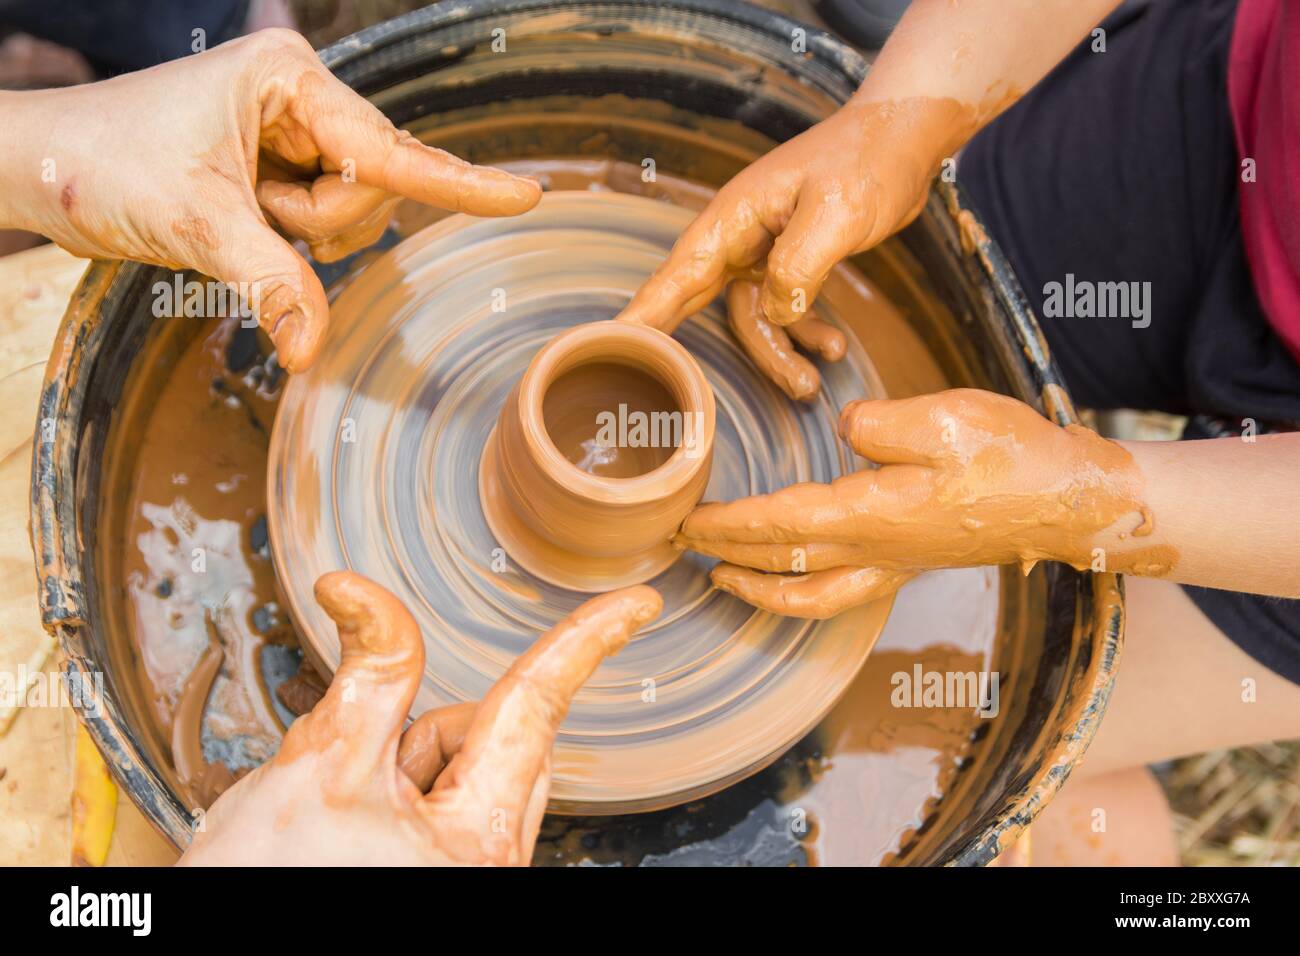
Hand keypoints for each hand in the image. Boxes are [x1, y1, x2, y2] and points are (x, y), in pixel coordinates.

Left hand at [6, 29, 539, 371]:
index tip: (528, 196)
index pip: (391, 151)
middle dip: (314, 224)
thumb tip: (314, 349)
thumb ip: (270, 283)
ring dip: (298, 237)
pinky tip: (242, 220)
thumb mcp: (195, 226)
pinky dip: (290, 242)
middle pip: (371, 191)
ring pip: (352, 216)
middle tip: (244, 212)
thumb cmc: (103, 163)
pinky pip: (324, 225)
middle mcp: (303, 99)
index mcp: (290, 80)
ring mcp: (295, 134)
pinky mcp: (282, 168)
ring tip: (233, 212)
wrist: (41, 166)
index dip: (460, 184)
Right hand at [179, 572, 660, 865]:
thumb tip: (361, 593)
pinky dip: (395, 790)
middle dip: (431, 726)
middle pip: (492, 741)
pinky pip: (437, 804)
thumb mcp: (317, 767)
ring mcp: (463, 871)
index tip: (633, 606)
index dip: (585, 641)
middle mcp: (486, 862)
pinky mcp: (437, 872)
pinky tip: (345, 825)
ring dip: (403, 762)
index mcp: (477, 839)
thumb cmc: (271, 891)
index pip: (538, 706)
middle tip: (368, 759)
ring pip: (459, 771)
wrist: (212, 953)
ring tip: (339, 811)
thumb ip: (365, 675)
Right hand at [617, 99, 954, 399]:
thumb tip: (773, 311)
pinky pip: (786, 309)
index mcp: (734, 217)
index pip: (677, 273)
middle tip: (680, 395)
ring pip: (753, 317)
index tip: (613, 343)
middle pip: (701, 302)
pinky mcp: (793, 260)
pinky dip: (806, 333)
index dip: (645, 312)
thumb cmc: (867, 159)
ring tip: (808, 385)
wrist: (907, 137)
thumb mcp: (835, 212)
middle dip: (700, 350)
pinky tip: (833, 349)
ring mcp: (765, 249)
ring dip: (779, 352)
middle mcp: (741, 235)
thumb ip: (798, 266)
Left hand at [675, 389, 1151, 617]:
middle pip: (782, 564)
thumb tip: (844, 429)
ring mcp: (895, 564)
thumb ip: (879, 424)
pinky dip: (806, 596)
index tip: (687, 521)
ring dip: (760, 590)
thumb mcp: (944, 419)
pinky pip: (845, 594)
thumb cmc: (1012, 456)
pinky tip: (796, 583)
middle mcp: (876, 551)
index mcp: (873, 516)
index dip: (728, 524)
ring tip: (724, 581)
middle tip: (683, 550)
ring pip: (811, 594)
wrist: (1072, 498)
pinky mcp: (913, 561)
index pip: (779, 524)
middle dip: (727, 557)